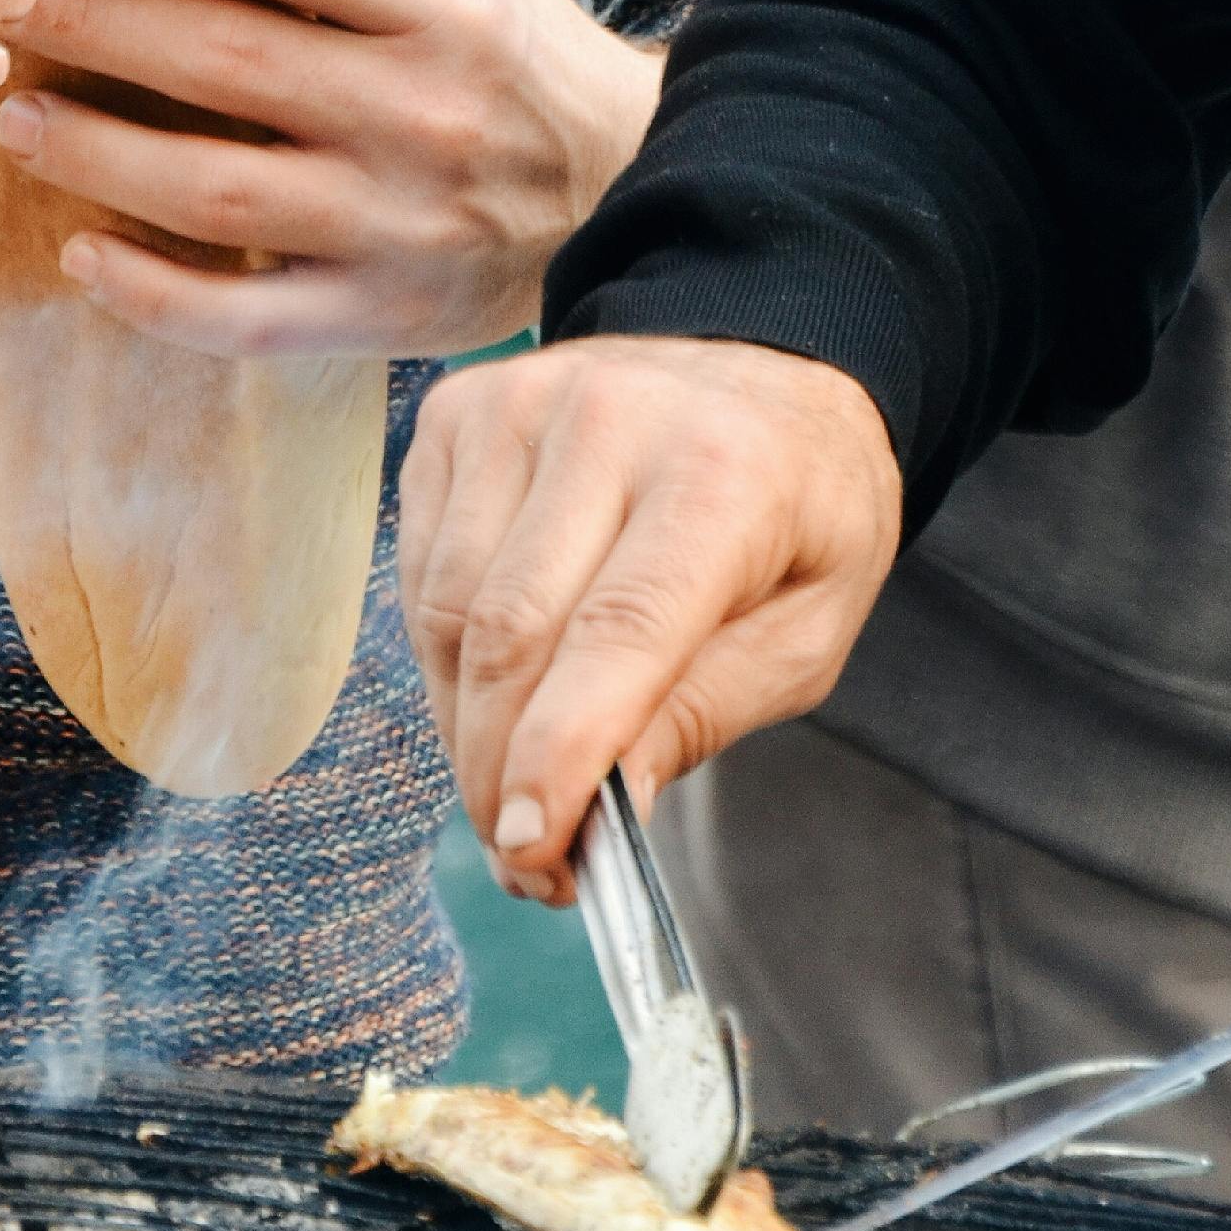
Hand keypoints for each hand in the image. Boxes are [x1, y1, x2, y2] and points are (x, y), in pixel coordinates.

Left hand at [0, 0, 661, 357]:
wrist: (621, 185)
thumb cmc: (503, 51)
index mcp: (442, 12)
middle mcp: (423, 118)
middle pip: (227, 65)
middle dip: (92, 23)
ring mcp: (400, 228)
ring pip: (216, 197)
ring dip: (95, 155)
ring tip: (18, 118)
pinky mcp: (383, 315)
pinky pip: (247, 320)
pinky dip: (152, 294)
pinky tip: (82, 253)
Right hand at [397, 337, 901, 901]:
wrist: (768, 373)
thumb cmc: (800, 511)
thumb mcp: (808, 629)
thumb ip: (705, 712)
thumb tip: (604, 807)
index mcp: (725, 475)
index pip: (617, 632)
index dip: (560, 752)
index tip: (533, 848)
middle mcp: (613, 420)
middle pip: (512, 633)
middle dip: (502, 770)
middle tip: (528, 856)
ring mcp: (522, 403)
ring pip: (449, 612)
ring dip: (468, 727)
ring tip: (517, 784)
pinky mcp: (461, 412)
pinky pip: (422, 572)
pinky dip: (449, 658)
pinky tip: (501, 688)